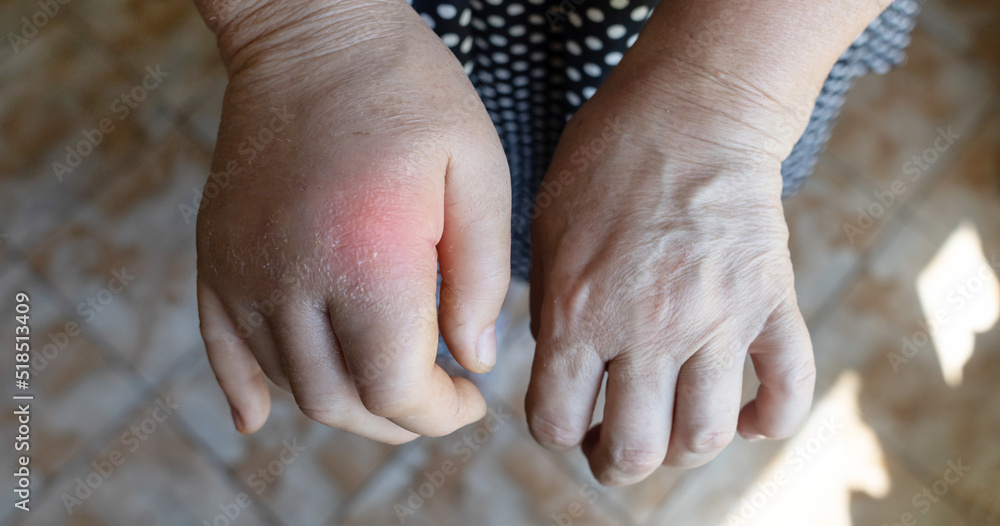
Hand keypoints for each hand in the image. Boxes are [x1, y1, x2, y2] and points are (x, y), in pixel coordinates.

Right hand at [194, 0, 510, 441]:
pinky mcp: (215, 256)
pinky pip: (220, 348)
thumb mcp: (477, 169)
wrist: (310, 30)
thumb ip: (482, 275)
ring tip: (387, 388)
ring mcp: (243, 269)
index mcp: (368, 259)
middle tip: (438, 401)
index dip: (441, 415)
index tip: (472, 401)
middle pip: (340, 402)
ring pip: (290, 385)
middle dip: (399, 421)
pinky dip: (245, 391)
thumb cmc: (407, 91)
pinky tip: (259, 417)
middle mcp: (292, 277)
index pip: (396, 389)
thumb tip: (473, 360)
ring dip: (345, 407)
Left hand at [525, 59, 815, 484]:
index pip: (556, 421)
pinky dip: (771, 419)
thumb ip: (549, 305)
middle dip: (617, 463)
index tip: (566, 419)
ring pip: (708, 435)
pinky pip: (788, 388)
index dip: (555, 432)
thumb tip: (559, 361)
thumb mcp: (548, 229)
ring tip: (672, 431)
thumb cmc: (608, 160)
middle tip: (614, 447)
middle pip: (636, 449)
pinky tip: (750, 416)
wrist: (692, 109)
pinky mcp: (771, 303)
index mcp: (581, 313)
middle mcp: (648, 329)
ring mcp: (717, 320)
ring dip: (685, 450)